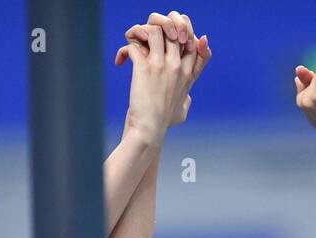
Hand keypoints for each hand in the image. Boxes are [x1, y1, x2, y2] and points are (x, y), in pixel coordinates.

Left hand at [116, 11, 210, 134]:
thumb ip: (187, 98)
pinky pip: (134, 44)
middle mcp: (177, 66)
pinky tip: (120, 63)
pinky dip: (124, 49)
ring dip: (141, 32)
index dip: (183, 35)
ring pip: (155, 29)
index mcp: (188, 74)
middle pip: (175, 29)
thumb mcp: (183, 110)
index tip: (169, 41)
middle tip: (145, 40)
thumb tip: (188, 96)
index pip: (194, 42)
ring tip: (134, 44)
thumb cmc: (164, 123)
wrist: (149, 131)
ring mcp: (161, 66)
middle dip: (160, 28)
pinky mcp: (144, 68)